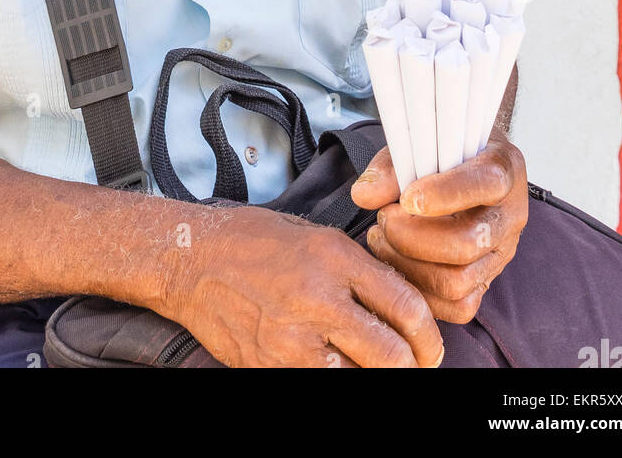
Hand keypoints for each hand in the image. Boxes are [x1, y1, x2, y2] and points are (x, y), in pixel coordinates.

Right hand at [167, 205, 445, 367]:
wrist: (192, 260)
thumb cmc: (253, 241)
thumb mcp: (315, 237)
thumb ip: (360, 271)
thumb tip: (403, 309)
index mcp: (334, 257)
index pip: (406, 307)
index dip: (429, 336)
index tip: (430, 345)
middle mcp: (317, 298)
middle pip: (392, 355)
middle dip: (413, 365)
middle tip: (414, 364)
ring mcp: (292, 339)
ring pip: (362, 377)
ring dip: (376, 375)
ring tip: (375, 366)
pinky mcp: (271, 366)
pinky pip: (323, 384)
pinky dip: (340, 377)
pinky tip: (338, 367)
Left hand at [350, 132, 528, 323]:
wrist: (465, 167)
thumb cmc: (440, 154)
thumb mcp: (417, 144)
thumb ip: (392, 167)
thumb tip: (364, 195)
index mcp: (502, 167)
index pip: (486, 183)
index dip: (445, 193)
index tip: (407, 198)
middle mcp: (509, 214)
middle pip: (468, 243)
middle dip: (413, 237)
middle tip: (384, 219)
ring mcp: (500, 253)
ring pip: (458, 281)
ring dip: (408, 265)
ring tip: (382, 239)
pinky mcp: (487, 281)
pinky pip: (458, 307)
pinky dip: (419, 291)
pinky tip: (396, 262)